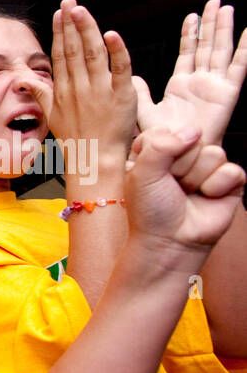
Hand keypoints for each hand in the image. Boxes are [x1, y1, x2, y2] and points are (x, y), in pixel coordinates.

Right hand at [45, 0, 134, 165]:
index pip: (61, 54)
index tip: (59, 13)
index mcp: (64, 91)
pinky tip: (111, 35)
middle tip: (70, 2)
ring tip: (82, 11)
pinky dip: (117, 52)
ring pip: (93, 54)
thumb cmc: (77, 143)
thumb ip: (40, 94)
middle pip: (74, 49)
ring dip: (87, 30)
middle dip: (71, 23)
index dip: (60, 32)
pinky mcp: (121, 97)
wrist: (95, 163)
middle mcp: (80, 88)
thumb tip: (23, 80)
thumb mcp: (52, 117)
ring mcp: (100, 91)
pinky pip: (120, 70)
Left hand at [125, 126, 245, 250]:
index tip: (152, 172)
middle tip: (173, 185)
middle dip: (180, 166)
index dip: (160, 150)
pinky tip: (207, 197)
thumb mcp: (141, 174)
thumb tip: (193, 131)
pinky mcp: (229, 181)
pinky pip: (232, 170)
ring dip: (197, 178)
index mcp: (157, 152)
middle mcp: (183, 157)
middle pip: (193, 139)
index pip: (164, 130)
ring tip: (188, 193)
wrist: (170, 242)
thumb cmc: (151, 211)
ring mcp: (207, 168)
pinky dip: (217, 187)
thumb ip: (160, 145)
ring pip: (214, 153)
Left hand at [134, 0, 246, 148]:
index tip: (192, 17)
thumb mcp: (146, 115)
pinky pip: (238, 68)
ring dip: (222, 29)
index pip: (187, 53)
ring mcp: (214, 88)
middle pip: (207, 47)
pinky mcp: (226, 94)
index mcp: (180, 88)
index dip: (190, 35)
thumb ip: (141, 94)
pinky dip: (244, 49)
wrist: (175, 164)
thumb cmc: (162, 145)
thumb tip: (133, 77)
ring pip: (220, 51)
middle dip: (210, 25)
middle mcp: (199, 85)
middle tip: (213, 4)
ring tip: (223, 9)